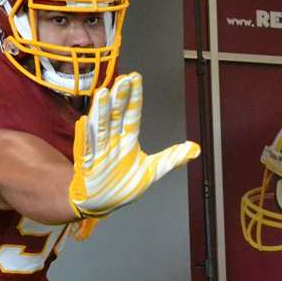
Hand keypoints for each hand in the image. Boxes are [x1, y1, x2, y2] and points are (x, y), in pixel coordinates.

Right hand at [68, 72, 200, 217]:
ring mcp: (100, 152)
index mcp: (127, 140)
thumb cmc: (123, 184)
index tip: (135, 78)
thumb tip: (195, 149)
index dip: (134, 98)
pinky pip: (86, 149)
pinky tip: (86, 121)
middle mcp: (112, 141)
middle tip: (124, 80)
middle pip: (116, 116)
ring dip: (102, 111)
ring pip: (101, 127)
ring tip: (103, 93)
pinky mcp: (89, 165)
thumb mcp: (152, 171)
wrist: (102, 202)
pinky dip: (86, 136)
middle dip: (120, 99)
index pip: (132, 115)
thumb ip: (171, 158)